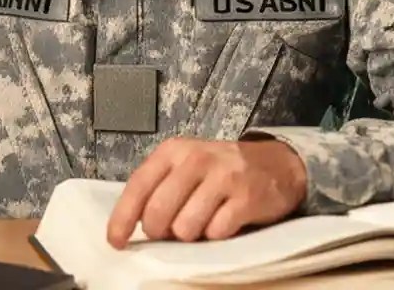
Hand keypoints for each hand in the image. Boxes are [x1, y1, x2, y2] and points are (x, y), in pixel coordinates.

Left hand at [106, 137, 306, 247]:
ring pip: (185, 228)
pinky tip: (224, 220)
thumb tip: (133, 226)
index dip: (122, 219)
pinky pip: (216, 232)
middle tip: (173, 230)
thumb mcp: (186, 165)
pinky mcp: (246, 197)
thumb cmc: (221, 170)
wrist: (276, 164)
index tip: (116, 241)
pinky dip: (216, 235)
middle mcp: (196, 159)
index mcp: (174, 151)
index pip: (138, 187)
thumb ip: (159, 188)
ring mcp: (223, 177)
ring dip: (192, 234)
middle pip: (158, 213)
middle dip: (160, 232)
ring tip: (204, 220)